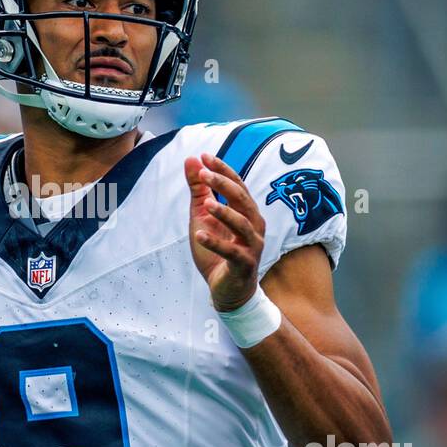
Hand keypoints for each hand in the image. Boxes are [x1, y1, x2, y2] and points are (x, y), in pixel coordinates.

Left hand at [184, 152, 265, 310]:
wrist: (228, 290)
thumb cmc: (218, 251)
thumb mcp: (203, 217)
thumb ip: (199, 191)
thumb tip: (192, 160)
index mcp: (246, 211)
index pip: (237, 184)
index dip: (222, 170)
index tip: (205, 156)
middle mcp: (254, 225)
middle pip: (242, 200)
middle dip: (224, 185)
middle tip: (204, 174)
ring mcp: (252, 246)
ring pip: (242, 225)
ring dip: (225, 213)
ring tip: (206, 204)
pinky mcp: (244, 265)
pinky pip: (231, 252)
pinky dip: (216, 243)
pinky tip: (200, 236)